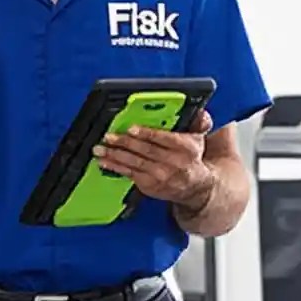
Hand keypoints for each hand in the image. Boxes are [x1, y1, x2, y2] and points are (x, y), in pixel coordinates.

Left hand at [92, 110, 215, 211]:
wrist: (194, 187)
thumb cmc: (191, 158)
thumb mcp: (199, 138)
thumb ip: (199, 123)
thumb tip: (200, 112)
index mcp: (185, 148)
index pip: (164, 139)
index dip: (146, 134)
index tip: (132, 129)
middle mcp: (173, 163)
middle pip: (145, 151)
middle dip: (124, 143)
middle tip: (108, 136)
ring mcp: (160, 176)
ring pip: (134, 163)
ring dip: (114, 155)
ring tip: (100, 148)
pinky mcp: (149, 185)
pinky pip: (129, 174)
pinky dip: (114, 167)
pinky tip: (103, 161)